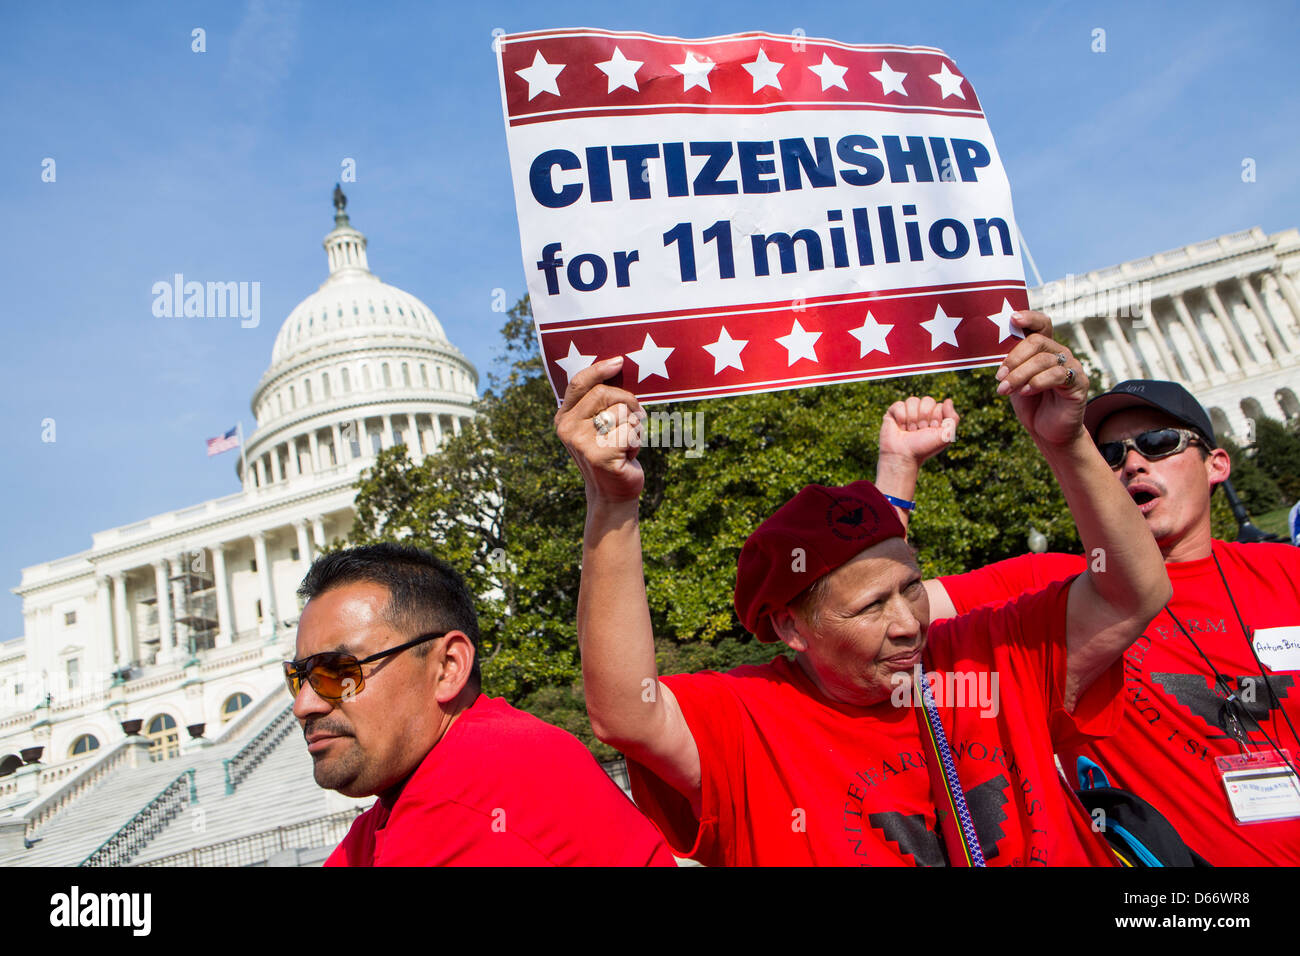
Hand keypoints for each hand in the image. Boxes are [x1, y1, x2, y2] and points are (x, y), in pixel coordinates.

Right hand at [554, 357, 645, 503]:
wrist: (613, 493)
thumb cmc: (613, 452)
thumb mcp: (600, 425)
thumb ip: (600, 402)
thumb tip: (617, 366)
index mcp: (565, 418)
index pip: (579, 383)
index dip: (600, 369)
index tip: (619, 362)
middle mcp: (568, 429)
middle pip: (604, 393)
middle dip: (628, 402)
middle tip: (635, 418)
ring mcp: (581, 442)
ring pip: (621, 412)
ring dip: (633, 427)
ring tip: (625, 444)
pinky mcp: (600, 455)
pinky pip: (631, 431)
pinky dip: (637, 442)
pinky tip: (627, 456)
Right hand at [879, 396, 958, 465]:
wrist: (904, 455)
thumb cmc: (924, 447)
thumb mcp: (946, 436)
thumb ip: (953, 418)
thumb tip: (948, 400)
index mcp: (934, 416)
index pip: (939, 405)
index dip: (936, 417)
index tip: (931, 430)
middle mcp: (920, 412)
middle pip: (927, 400)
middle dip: (924, 417)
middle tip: (920, 430)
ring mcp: (906, 411)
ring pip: (912, 400)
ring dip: (912, 418)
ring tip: (909, 430)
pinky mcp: (892, 412)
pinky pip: (899, 404)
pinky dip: (901, 417)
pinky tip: (900, 427)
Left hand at [995, 311, 1088, 445]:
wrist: (1047, 430)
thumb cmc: (1030, 403)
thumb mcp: (1014, 380)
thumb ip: (1010, 363)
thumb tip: (992, 347)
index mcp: (1044, 348)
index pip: (1041, 324)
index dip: (1029, 318)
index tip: (1012, 319)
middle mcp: (1060, 353)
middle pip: (1038, 341)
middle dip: (1014, 358)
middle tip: (999, 376)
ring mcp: (1071, 366)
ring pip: (1043, 360)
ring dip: (1019, 375)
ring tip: (1004, 390)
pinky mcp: (1079, 383)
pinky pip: (1057, 375)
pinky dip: (1037, 382)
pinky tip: (1025, 392)